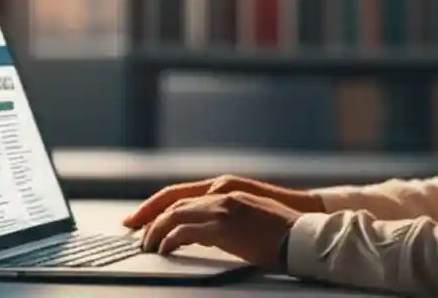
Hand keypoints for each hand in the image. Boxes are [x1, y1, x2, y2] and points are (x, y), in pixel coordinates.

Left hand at [136, 191, 301, 267]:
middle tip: (134, 231)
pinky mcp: (224, 226)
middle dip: (149, 217)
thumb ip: (226, 214)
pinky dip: (170, 240)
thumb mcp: (249, 212)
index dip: (156, 204)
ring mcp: (222, 208)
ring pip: (175, 214)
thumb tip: (205, 229)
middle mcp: (221, 192)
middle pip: (173, 201)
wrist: (303, 233)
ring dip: (156, 230)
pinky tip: (164, 250)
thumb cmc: (281, 228)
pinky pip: (185, 232)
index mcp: (225, 187)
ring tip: (147, 245)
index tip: (140, 216)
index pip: (180, 192)